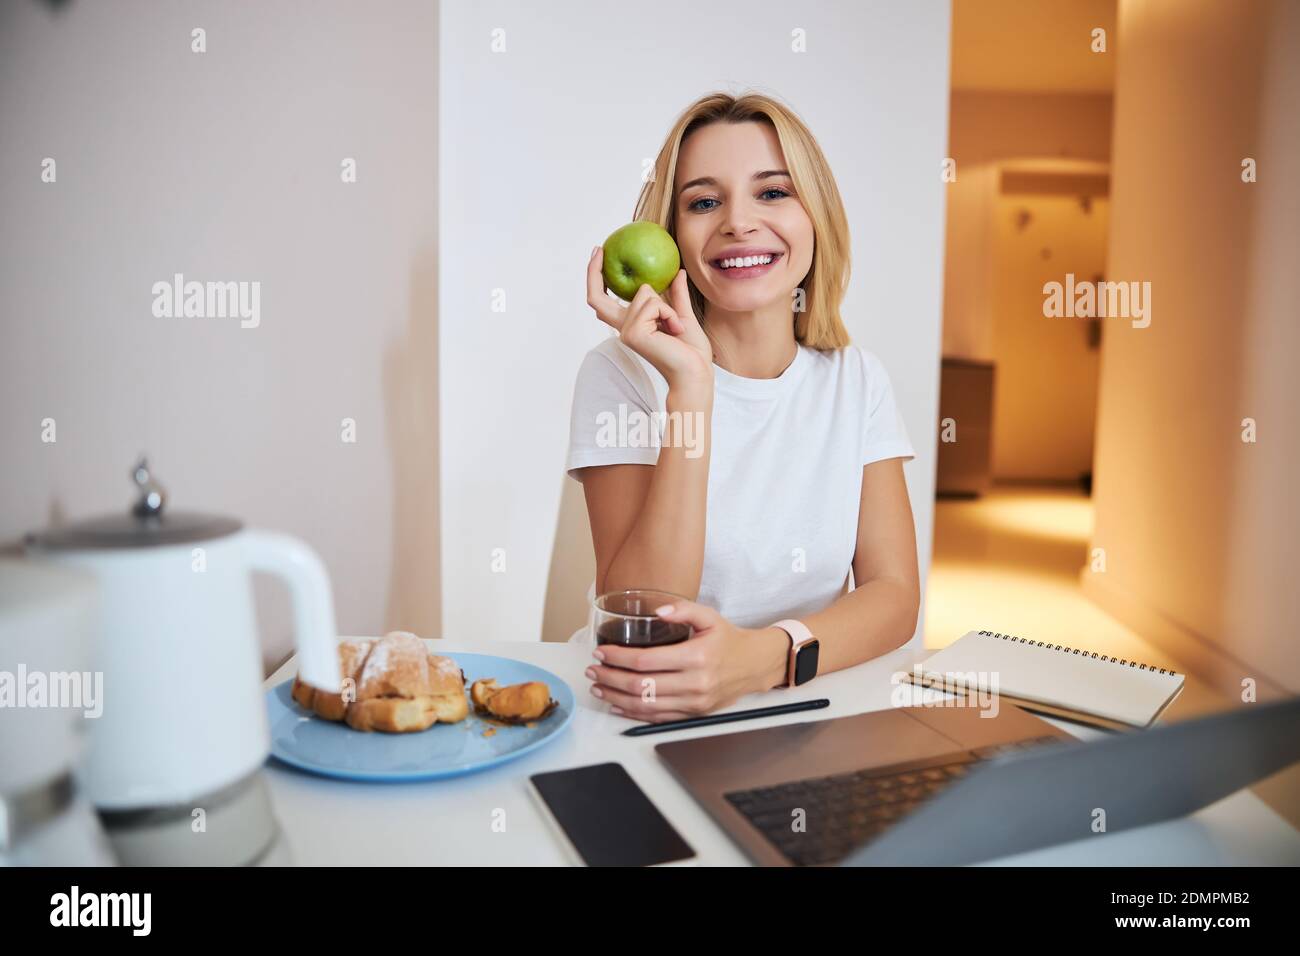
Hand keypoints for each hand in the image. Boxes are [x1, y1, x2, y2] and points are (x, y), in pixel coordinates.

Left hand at [585, 598, 787, 722]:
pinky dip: (633, 713)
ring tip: (598, 686)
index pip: (646, 661)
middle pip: (640, 686)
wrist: (755, 665)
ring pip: (645, 706)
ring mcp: (694, 703)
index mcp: (696, 657)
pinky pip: (657, 718)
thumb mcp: (709, 616)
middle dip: (610, 678)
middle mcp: (694, 684)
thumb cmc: (729, 640)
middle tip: (592, 669)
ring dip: (616, 697)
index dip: (618, 658)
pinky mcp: (694, 714)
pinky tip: (617, 704)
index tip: (600, 652)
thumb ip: (683, 610)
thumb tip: (657, 611)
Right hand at [586, 245, 712, 389]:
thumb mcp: (684, 315)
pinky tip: (675, 330)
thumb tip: (678, 272)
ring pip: (644, 293)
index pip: (604, 302)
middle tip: (598, 249)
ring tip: (675, 326)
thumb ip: (676, 296)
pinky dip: (669, 312)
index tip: (599, 254)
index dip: (596, 279)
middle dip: (593, 271)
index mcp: (631, 325)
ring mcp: (626, 332)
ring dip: (667, 305)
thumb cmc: (692, 352)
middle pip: (597, 298)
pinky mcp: (634, 333)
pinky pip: (653, 303)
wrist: (695, 373)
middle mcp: (624, 329)